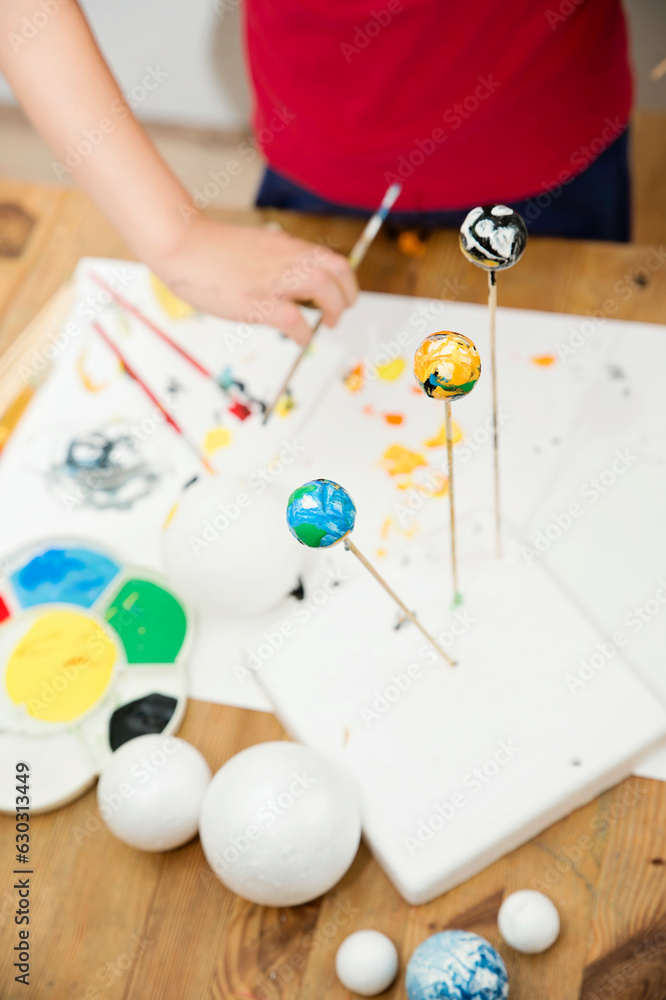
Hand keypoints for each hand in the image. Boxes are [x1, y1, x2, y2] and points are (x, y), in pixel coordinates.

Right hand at [150, 215, 357, 343]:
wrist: (184, 244)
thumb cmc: (212, 249)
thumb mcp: (256, 247)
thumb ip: (278, 260)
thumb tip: (291, 282)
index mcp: (286, 246)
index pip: (332, 260)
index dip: (344, 280)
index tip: (341, 295)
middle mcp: (286, 259)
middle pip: (336, 272)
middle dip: (347, 295)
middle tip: (340, 312)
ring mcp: (273, 280)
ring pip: (324, 289)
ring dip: (334, 310)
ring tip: (328, 324)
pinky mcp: (257, 302)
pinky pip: (295, 320)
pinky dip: (304, 333)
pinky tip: (301, 339)